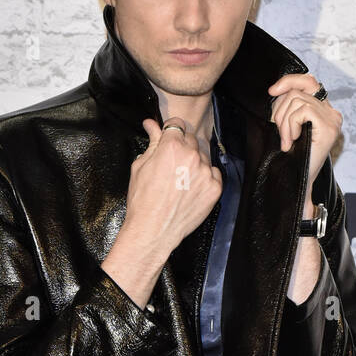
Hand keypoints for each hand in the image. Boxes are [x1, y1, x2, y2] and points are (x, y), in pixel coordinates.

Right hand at [122, 116, 222, 256]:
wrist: (153, 231)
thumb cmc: (143, 201)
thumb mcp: (140, 167)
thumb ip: (151, 143)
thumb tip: (151, 125)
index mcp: (172, 147)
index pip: (177, 125)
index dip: (171, 131)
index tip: (170, 138)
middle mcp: (192, 156)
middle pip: (191, 140)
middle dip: (182, 148)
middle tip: (172, 165)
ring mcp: (206, 173)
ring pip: (203, 157)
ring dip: (194, 164)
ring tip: (180, 181)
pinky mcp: (215, 188)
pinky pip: (213, 174)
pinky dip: (205, 178)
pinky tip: (191, 189)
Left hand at [267, 73, 342, 213]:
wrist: (299, 183)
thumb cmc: (294, 158)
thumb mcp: (288, 127)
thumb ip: (288, 107)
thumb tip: (275, 89)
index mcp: (323, 110)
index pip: (308, 81)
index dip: (288, 81)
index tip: (272, 92)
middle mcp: (331, 112)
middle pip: (297, 92)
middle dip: (280, 111)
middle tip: (280, 133)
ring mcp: (332, 119)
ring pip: (297, 101)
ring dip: (283, 122)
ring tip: (286, 140)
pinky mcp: (329, 126)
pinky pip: (303, 111)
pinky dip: (290, 125)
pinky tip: (292, 141)